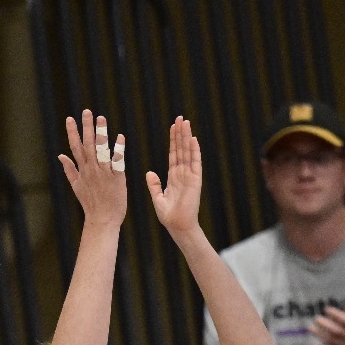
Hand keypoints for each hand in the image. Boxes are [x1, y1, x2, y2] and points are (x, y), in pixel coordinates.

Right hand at [57, 110, 127, 229]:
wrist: (102, 220)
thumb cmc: (91, 204)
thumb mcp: (76, 186)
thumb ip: (69, 169)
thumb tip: (60, 156)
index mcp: (82, 170)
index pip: (75, 147)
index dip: (72, 132)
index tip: (70, 118)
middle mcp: (92, 170)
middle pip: (88, 145)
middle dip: (86, 128)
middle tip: (87, 111)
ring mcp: (104, 174)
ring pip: (101, 151)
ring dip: (101, 134)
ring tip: (101, 118)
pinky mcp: (117, 179)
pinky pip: (117, 162)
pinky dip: (118, 150)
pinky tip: (120, 137)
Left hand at [146, 115, 201, 235]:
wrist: (177, 226)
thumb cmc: (168, 216)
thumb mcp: (157, 198)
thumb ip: (154, 185)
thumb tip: (149, 173)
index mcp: (173, 176)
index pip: (173, 154)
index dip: (173, 140)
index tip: (173, 127)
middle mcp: (183, 173)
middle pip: (181, 149)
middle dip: (181, 134)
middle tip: (180, 118)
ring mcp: (190, 176)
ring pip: (188, 152)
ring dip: (187, 137)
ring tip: (186, 123)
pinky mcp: (196, 181)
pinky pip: (195, 163)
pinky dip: (195, 151)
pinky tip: (193, 140)